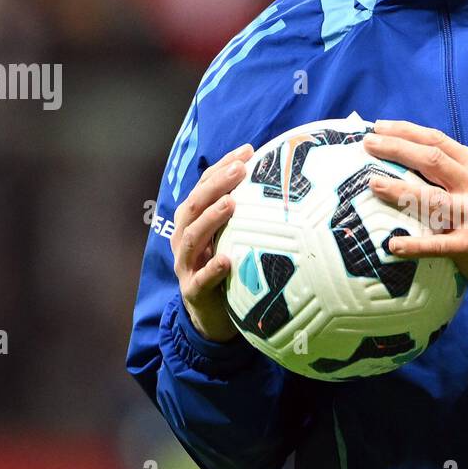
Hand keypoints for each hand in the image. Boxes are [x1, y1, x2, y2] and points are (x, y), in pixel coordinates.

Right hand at [171, 143, 254, 341]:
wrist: (210, 318)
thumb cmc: (227, 270)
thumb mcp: (233, 239)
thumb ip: (247, 216)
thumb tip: (281, 186)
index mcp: (194, 223)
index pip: (203, 187)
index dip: (221, 167)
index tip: (247, 150)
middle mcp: (185, 240)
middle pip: (193, 206)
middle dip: (215, 185)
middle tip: (240, 170)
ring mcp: (186, 266)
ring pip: (191, 238)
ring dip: (211, 219)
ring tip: (231, 204)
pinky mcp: (193, 292)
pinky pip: (201, 280)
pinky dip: (213, 269)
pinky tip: (228, 261)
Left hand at [363, 120, 467, 304]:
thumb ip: (456, 176)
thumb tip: (409, 164)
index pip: (438, 141)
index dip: (406, 132)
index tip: (379, 127)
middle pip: (431, 160)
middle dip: (396, 148)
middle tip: (367, 145)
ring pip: (431, 198)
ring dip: (399, 189)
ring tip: (373, 185)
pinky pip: (438, 245)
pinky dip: (414, 245)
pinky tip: (393, 246)